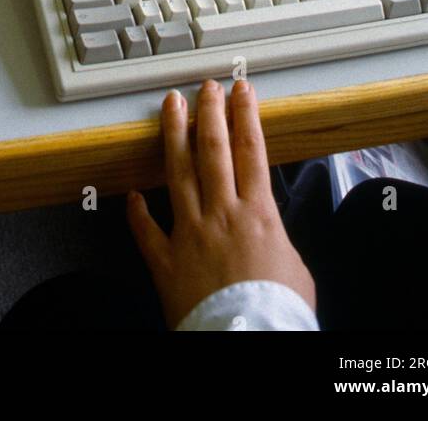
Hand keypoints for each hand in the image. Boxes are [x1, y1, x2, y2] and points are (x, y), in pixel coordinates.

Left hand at [127, 79, 315, 328]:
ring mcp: (190, 233)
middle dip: (209, 112)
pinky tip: (130, 193)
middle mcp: (222, 215)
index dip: (245, 114)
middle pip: (213, 150)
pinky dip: (137, 212)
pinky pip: (146, 231)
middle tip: (205, 86)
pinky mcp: (167, 261)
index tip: (241, 90)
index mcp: (259, 214)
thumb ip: (277, 239)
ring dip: (174, 135)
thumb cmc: (279, 313)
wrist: (249, 341)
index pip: (251, 149)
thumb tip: (271, 234)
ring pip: (178, 172)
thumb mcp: (296, 267)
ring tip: (170, 107)